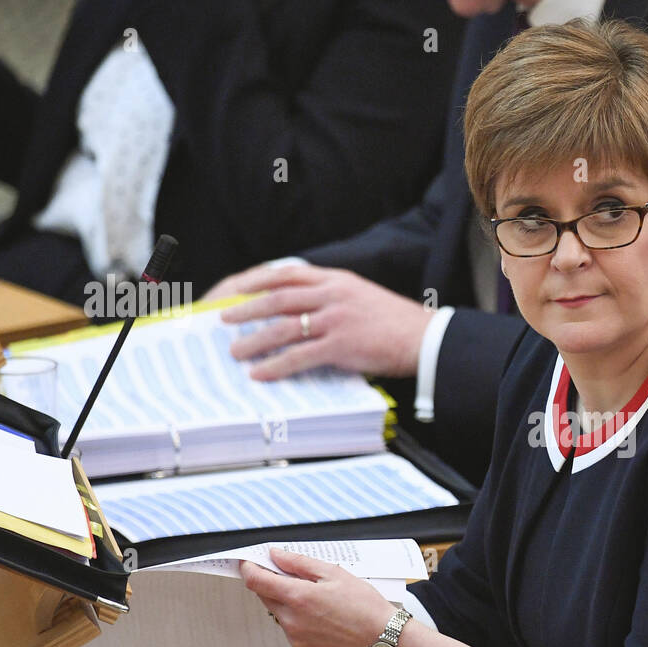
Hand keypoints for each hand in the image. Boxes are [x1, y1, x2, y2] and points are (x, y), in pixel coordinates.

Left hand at [210, 263, 431, 380]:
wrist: (424, 338)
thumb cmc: (396, 322)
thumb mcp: (361, 296)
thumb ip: (332, 297)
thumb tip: (301, 311)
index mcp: (337, 280)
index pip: (287, 272)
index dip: (257, 279)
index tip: (236, 287)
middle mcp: (333, 295)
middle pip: (278, 298)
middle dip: (246, 308)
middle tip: (223, 318)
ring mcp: (336, 319)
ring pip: (283, 327)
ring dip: (254, 339)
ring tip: (235, 351)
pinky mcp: (341, 345)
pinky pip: (300, 356)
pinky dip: (277, 365)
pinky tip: (262, 373)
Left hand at [240, 547, 397, 646]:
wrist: (382, 639)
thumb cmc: (364, 606)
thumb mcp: (334, 573)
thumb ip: (299, 563)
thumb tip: (276, 555)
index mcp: (298, 597)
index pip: (256, 581)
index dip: (249, 568)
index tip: (250, 561)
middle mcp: (291, 619)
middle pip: (265, 596)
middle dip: (271, 582)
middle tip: (290, 573)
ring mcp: (295, 636)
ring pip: (278, 612)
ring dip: (287, 600)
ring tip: (316, 596)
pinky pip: (290, 627)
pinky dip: (297, 617)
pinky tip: (321, 614)